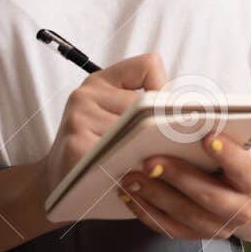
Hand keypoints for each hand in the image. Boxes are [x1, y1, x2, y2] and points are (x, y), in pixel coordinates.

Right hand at [38, 52, 168, 197]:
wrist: (57, 186)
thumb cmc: (98, 153)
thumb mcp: (115, 120)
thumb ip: (145, 109)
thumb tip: (193, 114)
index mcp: (101, 82)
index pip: (149, 65)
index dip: (164, 91)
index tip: (162, 117)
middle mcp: (86, 93)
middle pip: (147, 102)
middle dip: (164, 129)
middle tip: (166, 150)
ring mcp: (78, 117)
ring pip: (138, 129)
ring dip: (150, 153)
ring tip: (144, 167)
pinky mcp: (76, 145)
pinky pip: (121, 154)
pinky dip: (133, 170)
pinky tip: (129, 179)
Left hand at [118, 131, 250, 240]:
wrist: (236, 191)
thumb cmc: (227, 158)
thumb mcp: (231, 143)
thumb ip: (219, 131)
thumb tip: (190, 115)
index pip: (244, 168)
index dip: (228, 154)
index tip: (208, 137)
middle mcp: (242, 209)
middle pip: (209, 196)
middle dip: (177, 177)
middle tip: (149, 161)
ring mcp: (218, 227)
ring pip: (186, 215)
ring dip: (155, 196)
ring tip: (131, 178)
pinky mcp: (196, 236)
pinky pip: (169, 228)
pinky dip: (147, 212)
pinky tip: (129, 196)